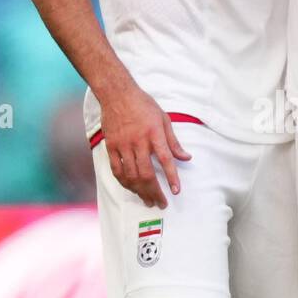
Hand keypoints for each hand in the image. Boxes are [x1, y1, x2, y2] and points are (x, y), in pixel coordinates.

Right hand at [98, 82, 191, 207]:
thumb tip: (186, 158)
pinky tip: (131, 188)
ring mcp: (123, 145)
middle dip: (154, 191)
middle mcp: (138, 141)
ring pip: (131, 175)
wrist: (117, 94)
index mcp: (154, 133)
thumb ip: (174, 142)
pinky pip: (117, 169)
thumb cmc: (143, 105)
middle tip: (161, 203)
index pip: (165, 159)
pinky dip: (124, 182)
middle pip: (146, 173)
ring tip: (147, 200)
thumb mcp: (164, 119)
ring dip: (140, 191)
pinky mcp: (111, 147)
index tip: (176, 191)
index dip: (171, 176)